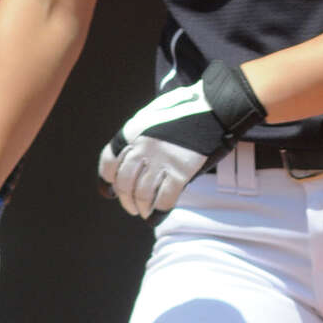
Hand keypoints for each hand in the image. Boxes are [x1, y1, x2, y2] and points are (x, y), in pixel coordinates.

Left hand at [98, 60, 265, 218]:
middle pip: (125, 183)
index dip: (107, 181)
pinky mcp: (181, 171)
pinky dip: (157, 213)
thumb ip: (140, 136)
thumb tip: (132, 158)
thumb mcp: (153, 115)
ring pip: (142, 195)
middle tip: (131, 207)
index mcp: (132, 131)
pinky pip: (164, 200)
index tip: (110, 191)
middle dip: (126, 199)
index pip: (108, 163)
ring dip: (141, 208)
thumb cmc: (186, 107)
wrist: (215, 105)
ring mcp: (162, 160)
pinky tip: (155, 217)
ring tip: (143, 212)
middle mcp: (142, 146)